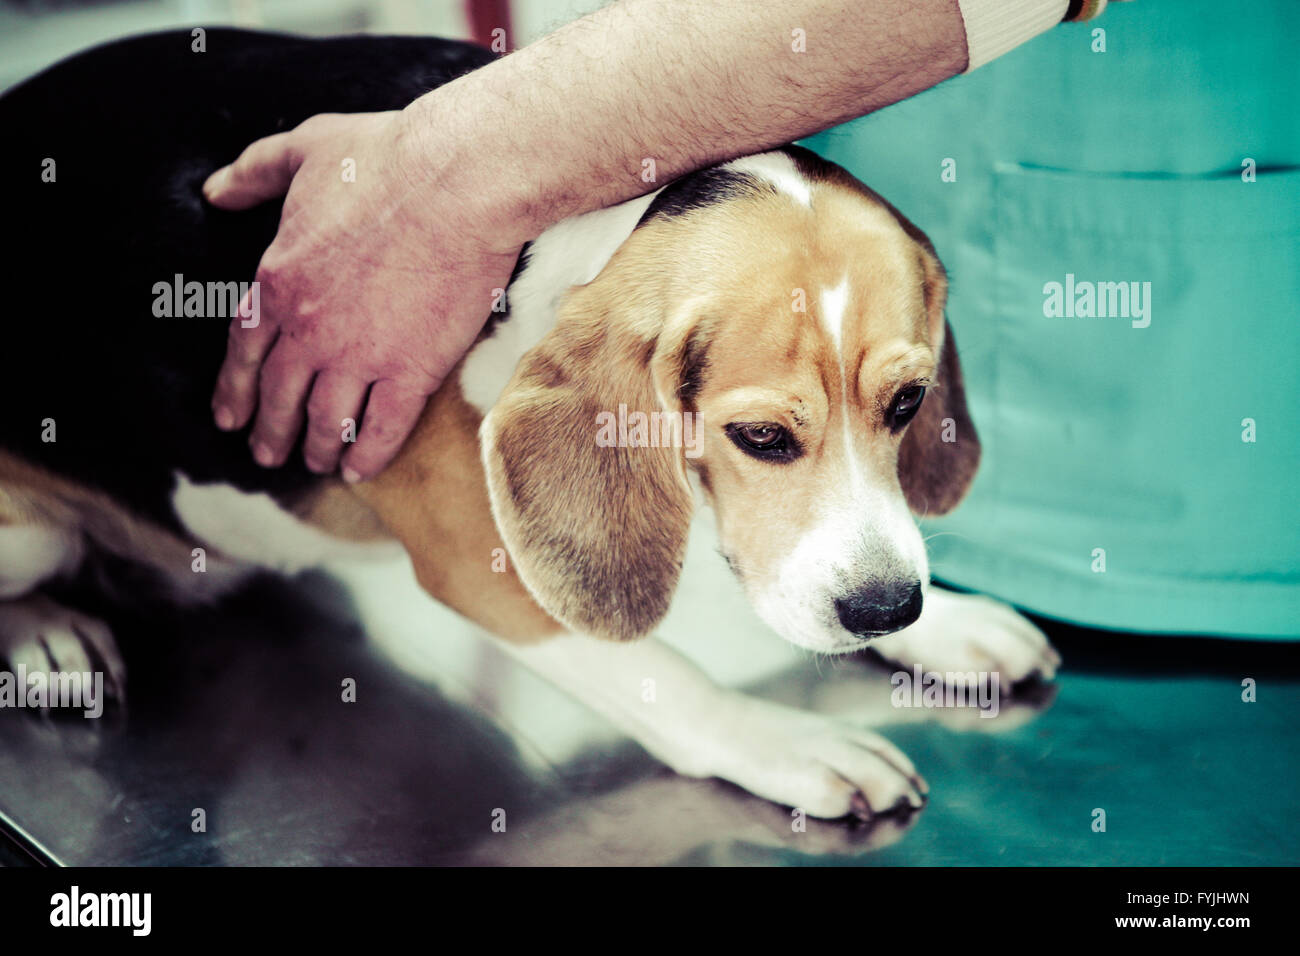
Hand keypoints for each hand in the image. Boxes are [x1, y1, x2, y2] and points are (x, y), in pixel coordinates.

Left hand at [203, 109, 520, 480]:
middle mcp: (310, 331)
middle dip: (270, 432)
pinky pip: (382, 430)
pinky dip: (368, 456)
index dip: (234, 389)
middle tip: (268, 453)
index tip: (228, 416)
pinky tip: (359, 470)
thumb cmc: (385, 160)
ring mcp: (360, 357)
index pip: (243, 350)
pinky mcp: (411, 372)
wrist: (456, 184)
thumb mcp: (305, 148)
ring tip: (317, 463)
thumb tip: (215, 189)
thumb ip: (255, 170)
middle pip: (280, 397)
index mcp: (278, 280)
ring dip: (318, 448)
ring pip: (327, 421)